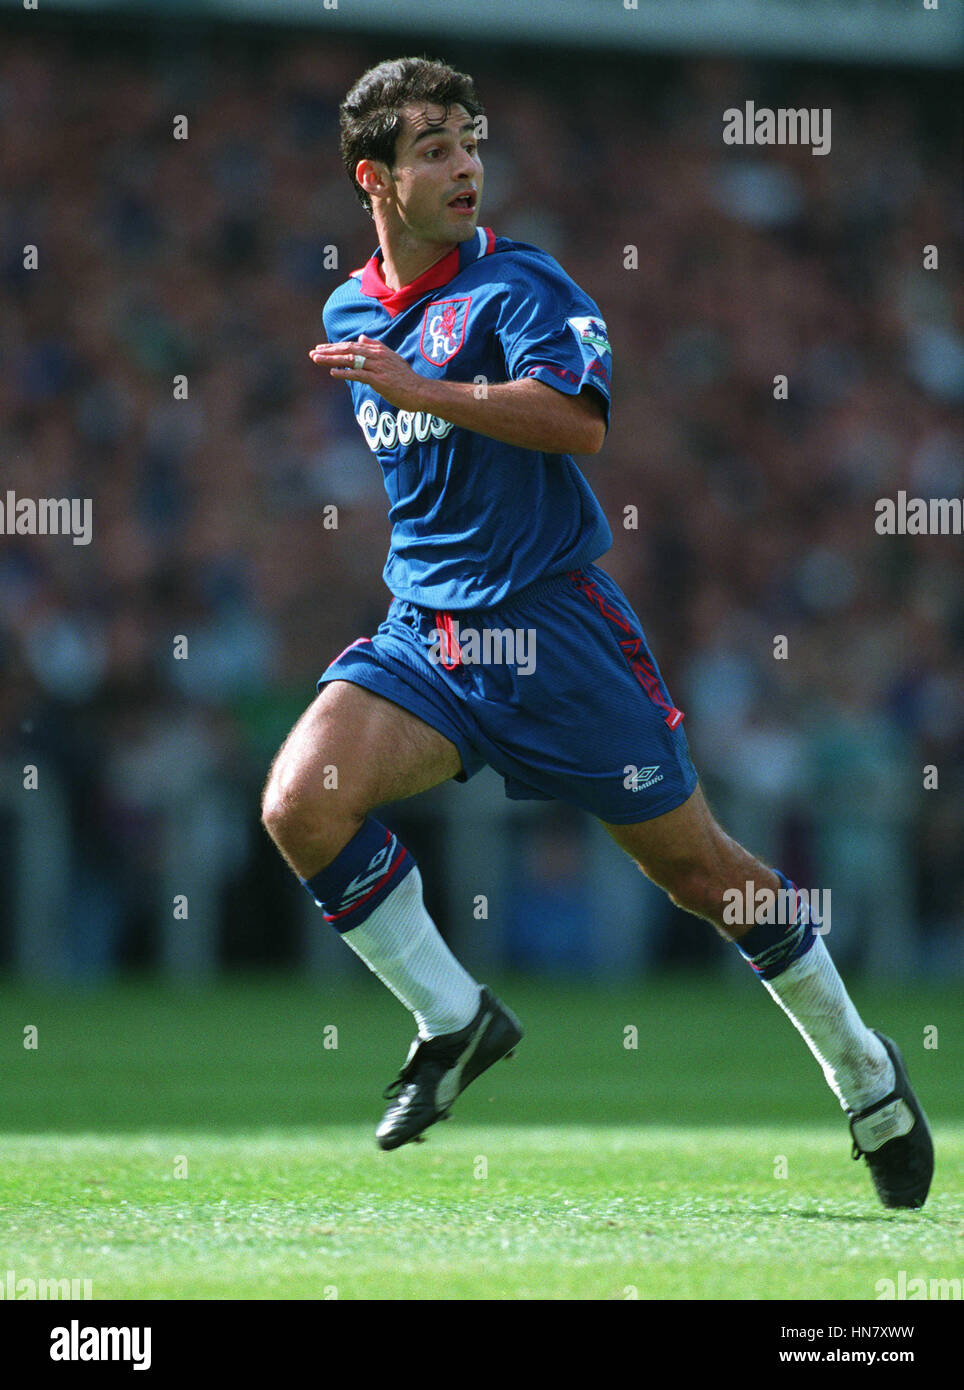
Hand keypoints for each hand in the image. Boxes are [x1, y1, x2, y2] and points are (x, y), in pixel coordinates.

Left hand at [308, 335, 425, 411]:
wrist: (420, 391)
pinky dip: (345, 373)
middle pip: (348, 350)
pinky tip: (332, 372)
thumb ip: (376, 346)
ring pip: (350, 360)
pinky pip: (358, 374)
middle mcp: (377, 356)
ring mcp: (378, 367)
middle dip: (329, 351)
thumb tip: (362, 337)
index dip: (335, 347)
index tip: (320, 348)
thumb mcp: (392, 358)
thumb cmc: (406, 378)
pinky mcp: (379, 380)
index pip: (352, 346)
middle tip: (313, 353)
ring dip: (331, 359)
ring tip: (317, 360)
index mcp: (378, 350)